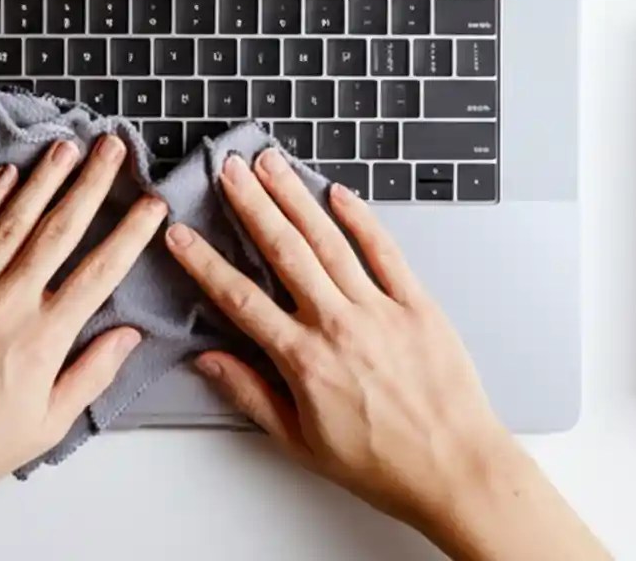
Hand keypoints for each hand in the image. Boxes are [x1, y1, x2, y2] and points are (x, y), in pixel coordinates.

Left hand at [0, 135, 166, 559]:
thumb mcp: (48, 423)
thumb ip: (91, 374)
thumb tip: (125, 336)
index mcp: (44, 337)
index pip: (101, 271)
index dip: (130, 232)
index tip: (150, 205)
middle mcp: (8, 303)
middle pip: (60, 229)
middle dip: (91, 183)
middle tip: (111, 149)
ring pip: (13, 219)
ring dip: (43, 178)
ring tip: (65, 147)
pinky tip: (3, 176)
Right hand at [165, 149, 606, 560]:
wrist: (456, 470)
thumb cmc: (381, 464)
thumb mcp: (300, 443)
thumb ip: (251, 395)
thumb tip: (209, 360)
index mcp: (304, 360)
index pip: (240, 298)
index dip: (205, 262)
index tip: (180, 234)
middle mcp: (338, 325)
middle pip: (284, 251)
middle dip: (251, 204)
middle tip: (227, 170)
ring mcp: (380, 309)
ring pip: (328, 241)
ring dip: (295, 197)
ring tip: (270, 164)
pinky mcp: (418, 305)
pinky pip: (385, 252)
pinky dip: (361, 219)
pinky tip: (338, 193)